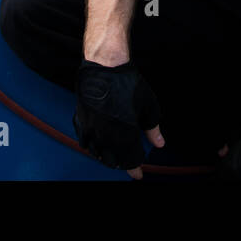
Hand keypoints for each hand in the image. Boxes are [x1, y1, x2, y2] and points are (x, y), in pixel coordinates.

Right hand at [73, 60, 164, 178]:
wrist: (105, 66)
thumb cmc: (128, 84)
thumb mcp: (149, 107)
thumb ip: (153, 129)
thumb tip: (159, 143)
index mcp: (124, 136)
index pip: (130, 162)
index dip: (136, 170)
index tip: (139, 174)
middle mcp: (105, 136)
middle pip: (112, 161)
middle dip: (121, 163)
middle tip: (127, 161)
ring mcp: (91, 129)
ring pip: (96, 152)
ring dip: (105, 155)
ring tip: (112, 153)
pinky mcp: (80, 119)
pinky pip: (83, 139)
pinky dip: (89, 144)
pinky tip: (94, 141)